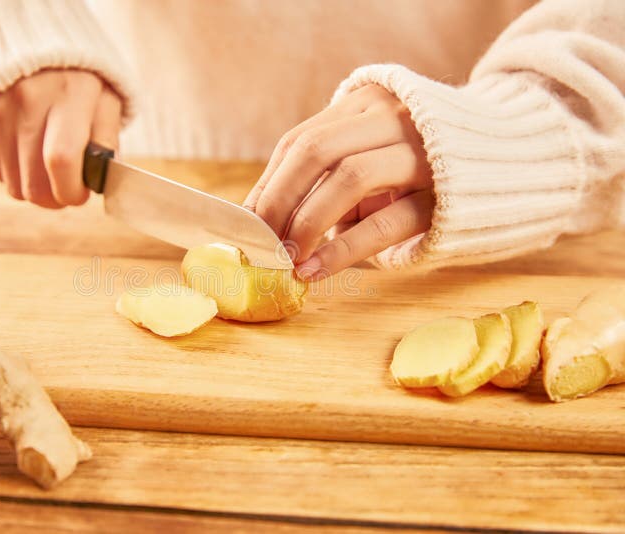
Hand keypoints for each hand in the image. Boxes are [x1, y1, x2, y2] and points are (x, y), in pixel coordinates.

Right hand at [0, 69, 121, 207]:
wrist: (24, 37)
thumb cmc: (77, 74)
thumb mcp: (105, 97)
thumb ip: (107, 138)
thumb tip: (101, 180)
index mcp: (69, 94)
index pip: (62, 160)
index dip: (72, 190)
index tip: (81, 193)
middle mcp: (27, 103)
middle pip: (35, 184)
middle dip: (56, 199)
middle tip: (68, 189)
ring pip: (15, 186)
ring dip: (37, 189)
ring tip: (50, 169)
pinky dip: (16, 175)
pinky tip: (29, 154)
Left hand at [244, 85, 434, 279]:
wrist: (506, 162)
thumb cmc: (418, 168)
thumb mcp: (370, 157)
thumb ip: (327, 175)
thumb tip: (264, 217)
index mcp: (365, 104)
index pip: (299, 142)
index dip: (268, 185)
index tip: (247, 223)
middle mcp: (391, 118)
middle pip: (315, 152)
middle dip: (278, 201)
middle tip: (261, 242)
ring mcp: (420, 153)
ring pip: (348, 179)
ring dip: (307, 224)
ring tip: (287, 259)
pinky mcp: (441, 195)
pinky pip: (384, 222)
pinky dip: (342, 250)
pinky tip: (316, 271)